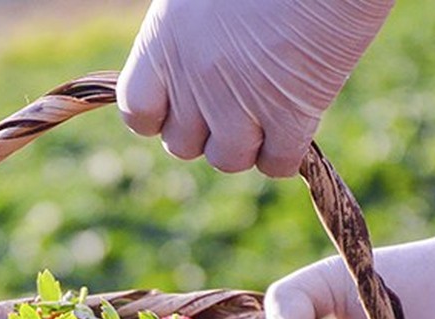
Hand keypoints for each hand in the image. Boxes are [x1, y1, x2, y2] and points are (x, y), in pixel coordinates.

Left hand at [117, 0, 393, 176]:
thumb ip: (189, 39)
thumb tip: (194, 73)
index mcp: (164, 44)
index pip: (138, 113)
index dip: (160, 118)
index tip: (182, 105)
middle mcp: (195, 80)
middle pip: (183, 146)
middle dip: (206, 131)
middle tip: (236, 100)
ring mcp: (240, 102)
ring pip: (228, 160)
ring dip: (247, 144)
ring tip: (269, 107)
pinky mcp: (289, 114)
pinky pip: (276, 163)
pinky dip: (286, 152)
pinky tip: (297, 119)